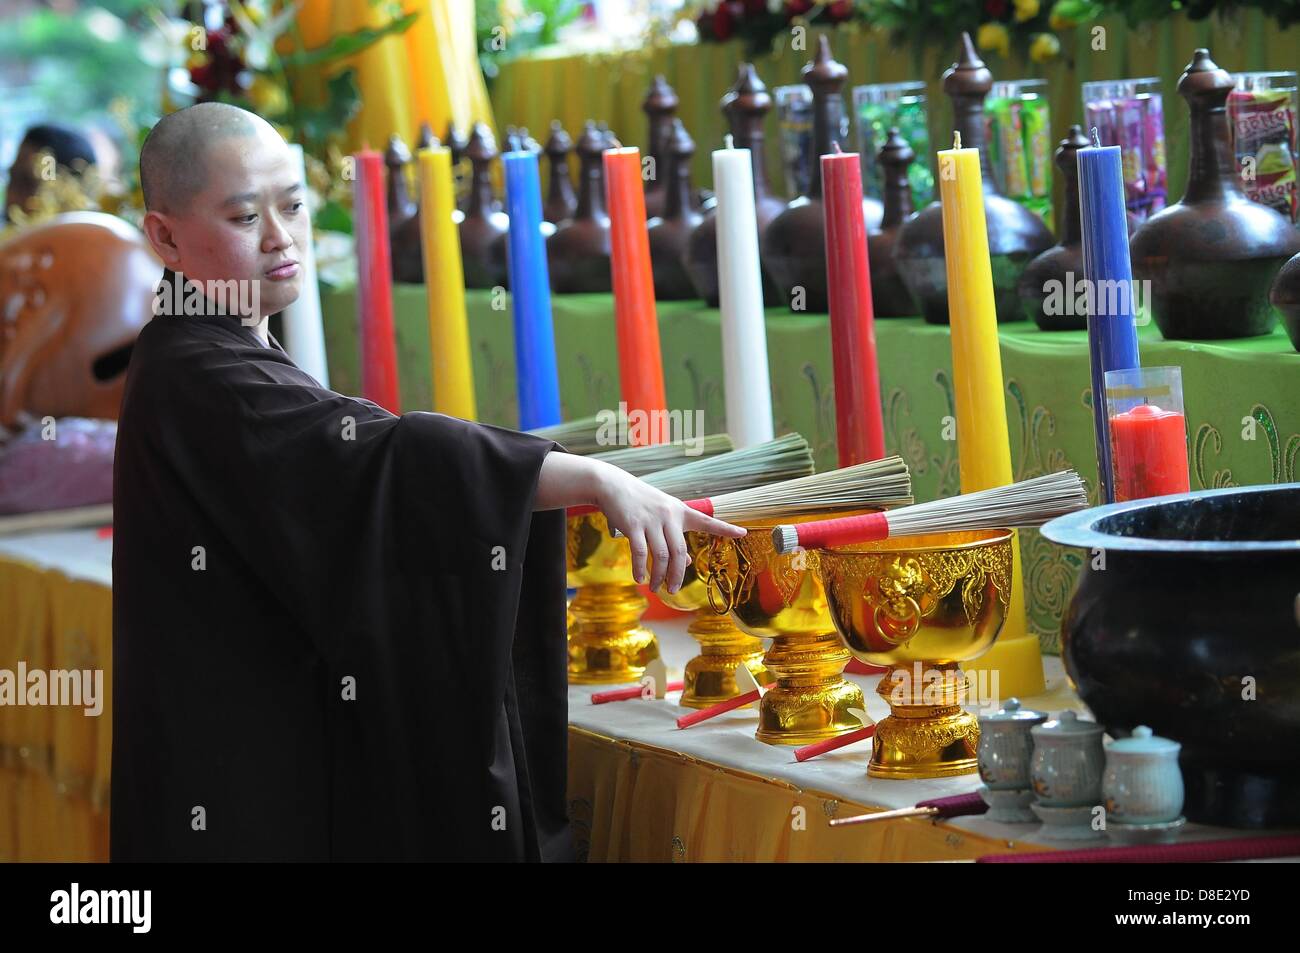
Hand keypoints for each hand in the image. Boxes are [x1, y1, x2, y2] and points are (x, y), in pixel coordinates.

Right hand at [594, 465, 745, 593]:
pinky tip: (640, 578)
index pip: (707, 520)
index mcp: (680, 511)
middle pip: (679, 551)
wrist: (613, 485)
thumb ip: (674, 538)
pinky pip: (639, 552)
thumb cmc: (640, 502)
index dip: (725, 528)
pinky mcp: (632, 525)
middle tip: (673, 590)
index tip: (743, 533)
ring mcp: (651, 520)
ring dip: (659, 576)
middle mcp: (669, 516)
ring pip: (660, 555)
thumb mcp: (662, 516)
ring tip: (656, 588)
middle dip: (676, 575)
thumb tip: (686, 562)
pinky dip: (640, 568)